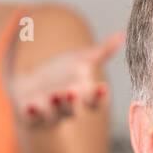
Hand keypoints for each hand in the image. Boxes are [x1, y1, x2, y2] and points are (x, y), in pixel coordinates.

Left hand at [8, 30, 124, 127]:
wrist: (29, 86)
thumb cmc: (59, 74)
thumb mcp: (80, 61)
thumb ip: (101, 52)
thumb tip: (122, 35)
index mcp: (82, 97)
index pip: (95, 101)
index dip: (99, 96)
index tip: (102, 86)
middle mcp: (67, 108)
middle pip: (73, 109)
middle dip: (72, 101)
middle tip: (73, 91)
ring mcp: (48, 113)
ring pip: (53, 114)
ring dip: (54, 106)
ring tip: (54, 94)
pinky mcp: (30, 115)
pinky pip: (31, 118)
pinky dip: (31, 113)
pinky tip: (30, 105)